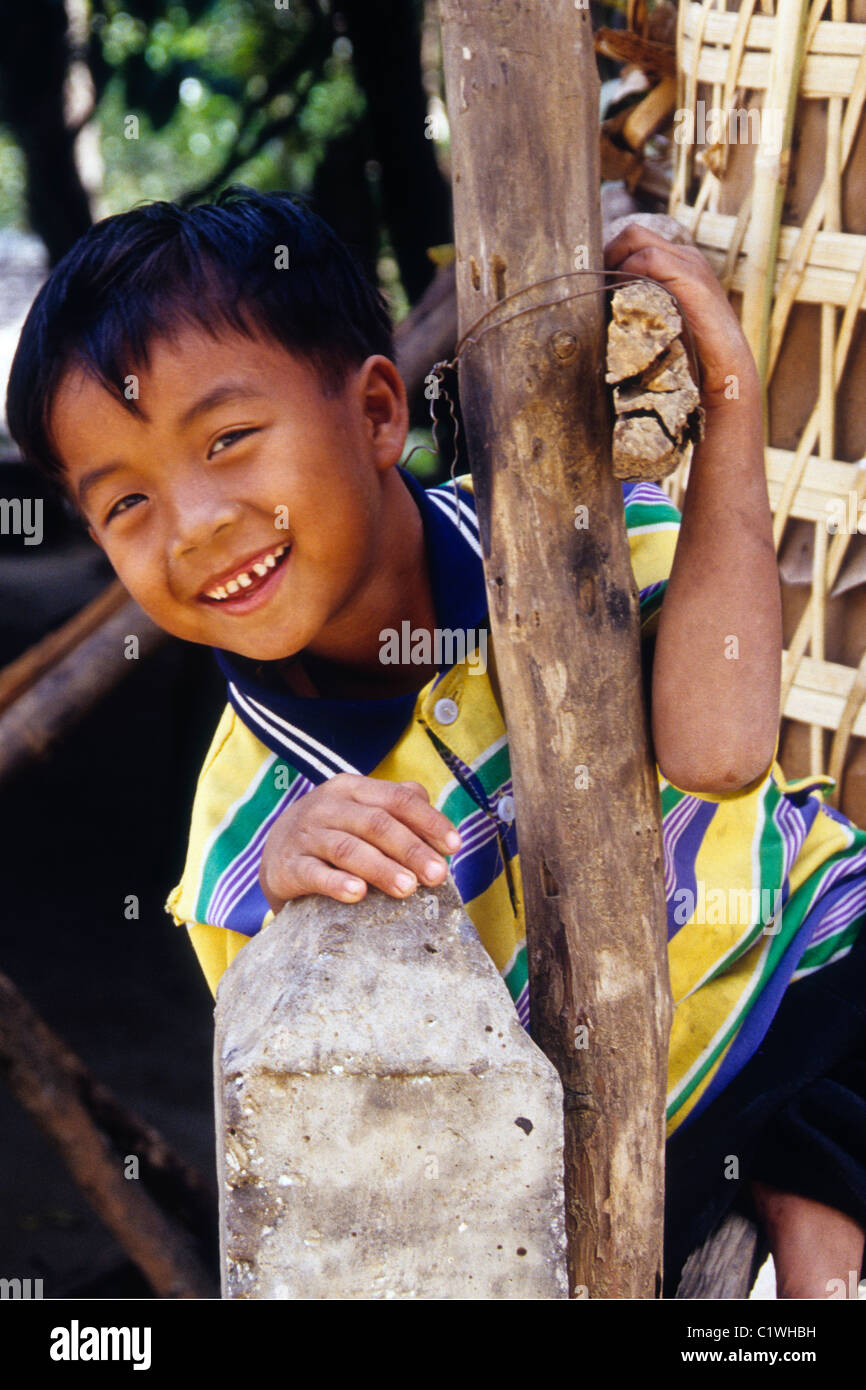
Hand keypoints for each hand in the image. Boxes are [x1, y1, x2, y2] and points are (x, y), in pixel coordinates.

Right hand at [258, 773, 461, 911]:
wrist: (278, 854)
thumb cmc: (336, 833)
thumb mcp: (363, 812)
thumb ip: (401, 812)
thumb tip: (445, 832)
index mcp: (352, 788)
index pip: (397, 799)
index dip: (429, 821)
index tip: (454, 846)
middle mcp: (327, 806)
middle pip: (376, 823)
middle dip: (411, 849)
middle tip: (437, 875)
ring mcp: (305, 835)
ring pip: (348, 848)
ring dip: (381, 868)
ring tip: (407, 888)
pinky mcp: (287, 866)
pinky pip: (314, 874)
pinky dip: (336, 883)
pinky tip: (357, 894)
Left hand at [603, 224, 760, 409]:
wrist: (726, 374)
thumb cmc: (689, 357)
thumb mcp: (658, 323)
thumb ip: (637, 305)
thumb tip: (596, 306)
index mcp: (678, 265)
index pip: (634, 242)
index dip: (609, 257)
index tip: (592, 283)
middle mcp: (684, 257)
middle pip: (631, 234)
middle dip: (606, 256)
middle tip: (592, 287)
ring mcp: (690, 264)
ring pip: (636, 240)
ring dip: (613, 264)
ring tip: (604, 295)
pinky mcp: (692, 277)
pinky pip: (650, 258)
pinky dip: (629, 273)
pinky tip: (623, 300)